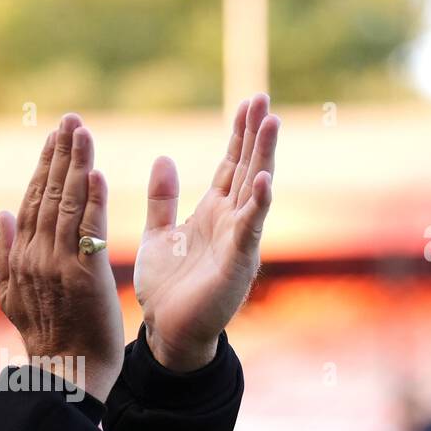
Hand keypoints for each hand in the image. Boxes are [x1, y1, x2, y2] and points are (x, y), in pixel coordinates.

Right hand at [0, 113, 124, 402]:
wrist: (64, 374)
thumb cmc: (46, 338)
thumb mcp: (13, 296)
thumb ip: (5, 253)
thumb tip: (1, 211)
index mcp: (20, 258)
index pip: (32, 202)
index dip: (44, 167)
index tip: (55, 138)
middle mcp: (36, 256)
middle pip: (48, 195)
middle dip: (60, 154)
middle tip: (71, 121)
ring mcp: (59, 265)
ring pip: (67, 205)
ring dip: (76, 165)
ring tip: (83, 133)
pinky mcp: (85, 276)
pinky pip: (88, 231)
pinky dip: (91, 200)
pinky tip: (95, 173)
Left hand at [134, 94, 279, 371]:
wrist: (168, 332)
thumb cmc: (167, 288)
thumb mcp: (160, 233)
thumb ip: (163, 198)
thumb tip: (165, 158)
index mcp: (214, 213)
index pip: (232, 165)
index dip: (240, 134)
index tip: (250, 101)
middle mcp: (232, 223)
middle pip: (248, 169)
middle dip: (256, 135)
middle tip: (264, 99)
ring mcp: (238, 242)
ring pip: (255, 191)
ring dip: (264, 157)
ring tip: (271, 124)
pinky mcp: (236, 264)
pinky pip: (249, 230)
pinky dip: (258, 205)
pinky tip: (265, 179)